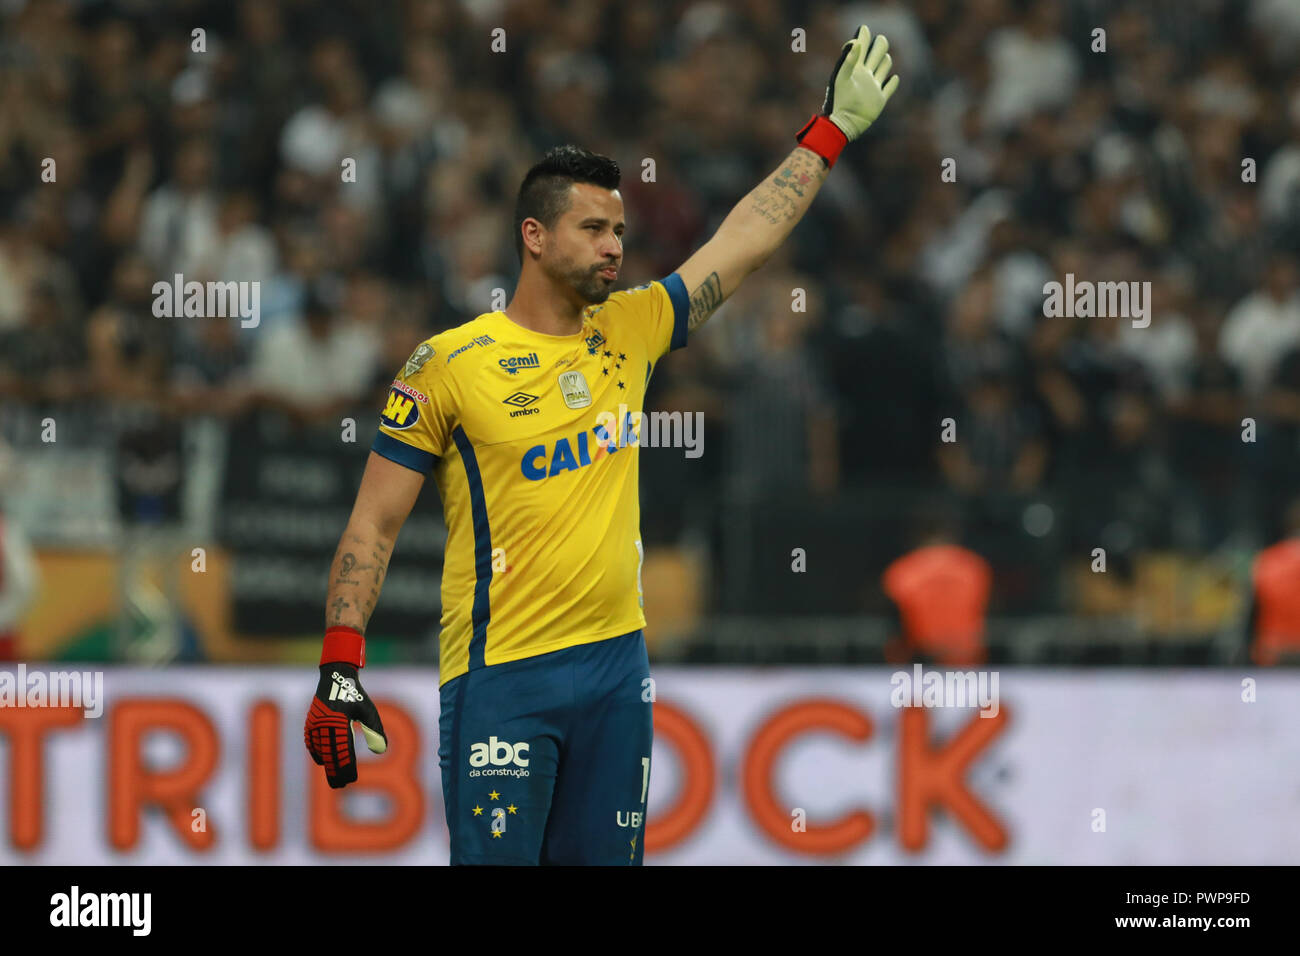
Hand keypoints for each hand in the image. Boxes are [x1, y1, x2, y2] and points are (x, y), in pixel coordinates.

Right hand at [304, 663, 387, 787]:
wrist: (336, 676)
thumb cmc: (356, 694)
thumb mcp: (369, 710)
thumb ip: (375, 729)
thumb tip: (382, 750)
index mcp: (339, 721)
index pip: (344, 751)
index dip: (347, 767)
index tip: (352, 779)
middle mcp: (324, 724)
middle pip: (330, 755)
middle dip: (335, 772)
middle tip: (341, 786)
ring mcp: (315, 724)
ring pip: (320, 751)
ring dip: (327, 766)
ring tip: (334, 779)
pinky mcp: (310, 723)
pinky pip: (312, 743)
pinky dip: (317, 753)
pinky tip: (323, 762)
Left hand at [820, 25, 899, 140]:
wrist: (846, 123)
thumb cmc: (841, 101)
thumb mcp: (842, 78)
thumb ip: (849, 61)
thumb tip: (857, 42)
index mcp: (856, 68)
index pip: (861, 46)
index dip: (864, 36)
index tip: (864, 30)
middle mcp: (866, 75)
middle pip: (877, 52)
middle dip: (880, 44)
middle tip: (879, 41)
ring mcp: (874, 86)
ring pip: (884, 67)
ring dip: (885, 61)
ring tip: (883, 60)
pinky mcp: (880, 99)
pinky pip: (890, 87)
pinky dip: (893, 82)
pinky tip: (892, 79)